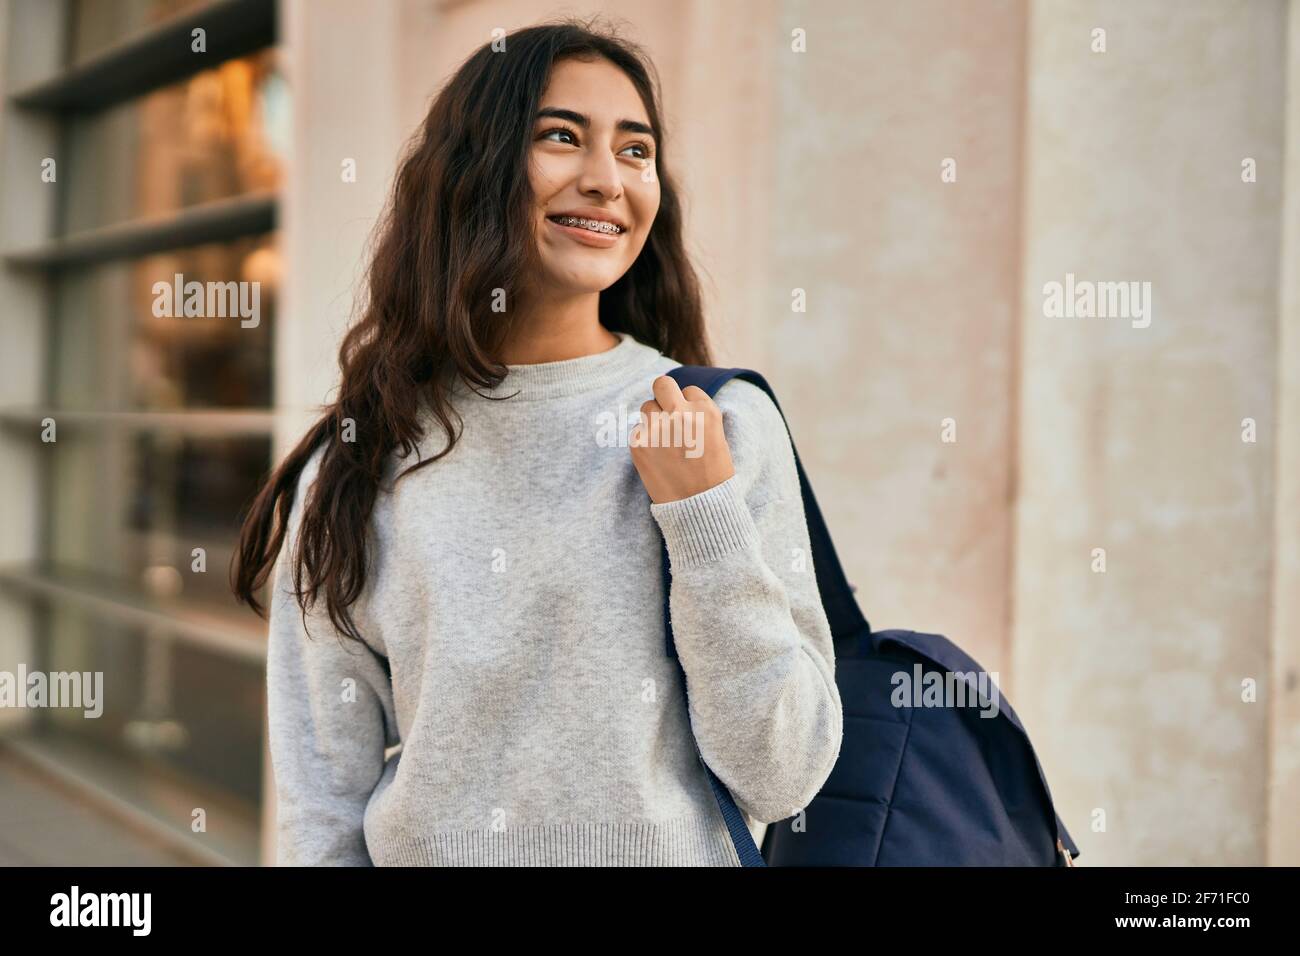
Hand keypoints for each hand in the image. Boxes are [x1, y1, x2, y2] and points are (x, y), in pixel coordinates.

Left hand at [629, 375, 735, 503]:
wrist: (699, 507)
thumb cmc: (711, 474)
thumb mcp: (716, 437)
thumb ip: (697, 415)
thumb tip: (677, 399)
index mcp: (706, 411)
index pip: (688, 390)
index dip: (688, 406)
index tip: (689, 424)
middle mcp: (682, 414)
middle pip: (662, 384)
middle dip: (663, 396)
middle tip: (666, 416)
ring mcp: (659, 428)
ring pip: (647, 407)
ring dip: (653, 420)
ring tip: (665, 445)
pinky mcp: (639, 443)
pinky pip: (637, 431)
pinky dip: (644, 442)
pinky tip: (657, 459)